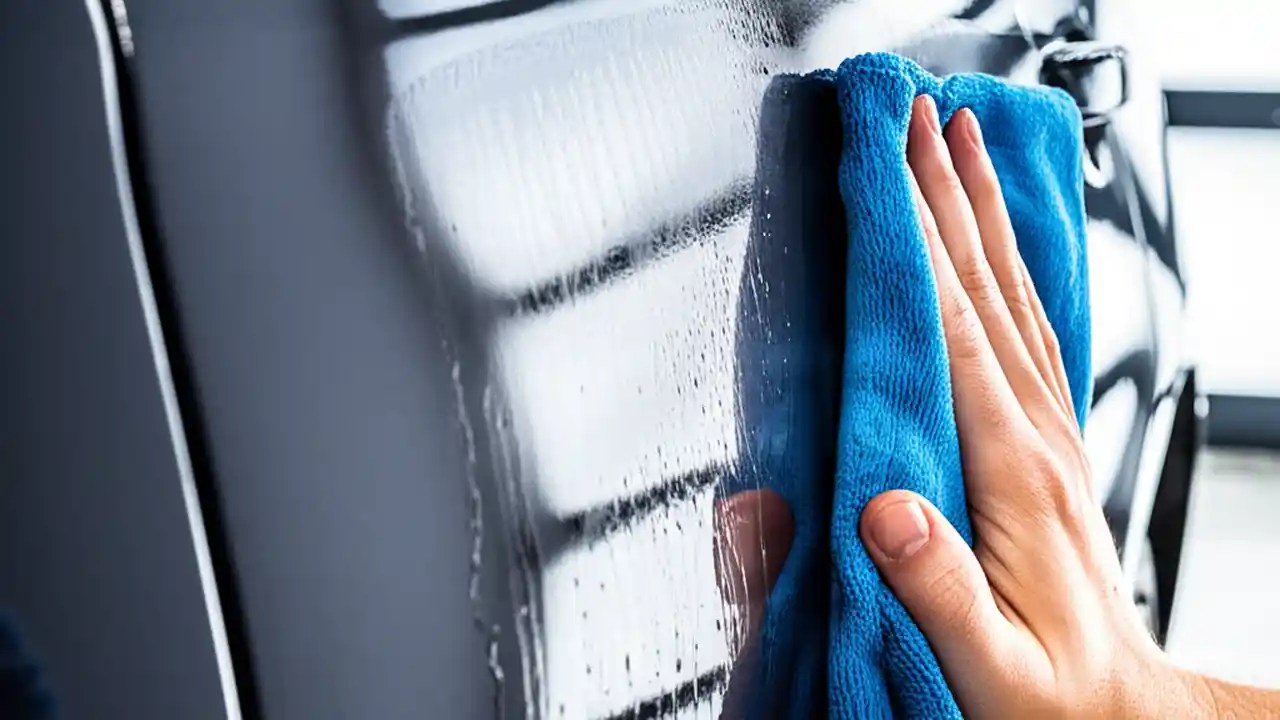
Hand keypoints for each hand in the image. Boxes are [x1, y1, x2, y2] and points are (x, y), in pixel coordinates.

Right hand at [856, 94, 1190, 716]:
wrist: (1116, 711)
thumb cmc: (1044, 694)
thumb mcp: (986, 664)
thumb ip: (936, 586)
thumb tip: (885, 507)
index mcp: (1014, 476)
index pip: (958, 334)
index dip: (922, 248)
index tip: (894, 174)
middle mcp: (1041, 438)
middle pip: (989, 291)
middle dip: (951, 198)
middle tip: (923, 119)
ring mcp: (1053, 437)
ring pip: (1016, 299)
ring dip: (986, 216)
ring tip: (963, 147)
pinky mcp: (1050, 447)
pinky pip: (1031, 333)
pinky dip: (1008, 270)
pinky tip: (996, 247)